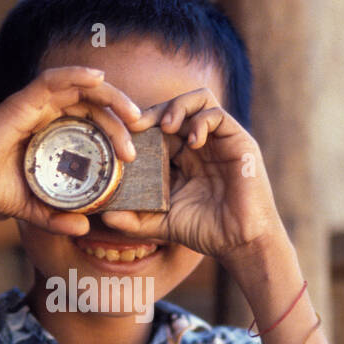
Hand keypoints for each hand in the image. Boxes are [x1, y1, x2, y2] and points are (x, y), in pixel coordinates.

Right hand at [0, 67, 143, 235]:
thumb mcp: (34, 208)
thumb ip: (58, 218)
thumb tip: (85, 230)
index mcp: (51, 132)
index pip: (92, 121)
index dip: (116, 129)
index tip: (135, 152)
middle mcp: (46, 114)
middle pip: (93, 103)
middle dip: (121, 114)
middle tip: (141, 132)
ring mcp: (35, 104)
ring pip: (81, 89)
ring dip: (110, 97)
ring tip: (133, 114)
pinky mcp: (22, 101)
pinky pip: (53, 79)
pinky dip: (75, 74)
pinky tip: (99, 78)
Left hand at [97, 88, 286, 260]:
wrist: (240, 242)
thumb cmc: (205, 232)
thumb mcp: (161, 224)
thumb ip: (134, 219)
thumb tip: (104, 215)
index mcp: (181, 159)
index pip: (157, 129)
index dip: (140, 126)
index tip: (121, 134)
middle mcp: (199, 145)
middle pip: (174, 109)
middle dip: (153, 113)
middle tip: (136, 125)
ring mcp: (219, 140)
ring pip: (197, 100)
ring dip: (177, 107)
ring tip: (166, 127)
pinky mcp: (238, 141)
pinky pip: (217, 114)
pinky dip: (201, 120)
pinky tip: (191, 142)